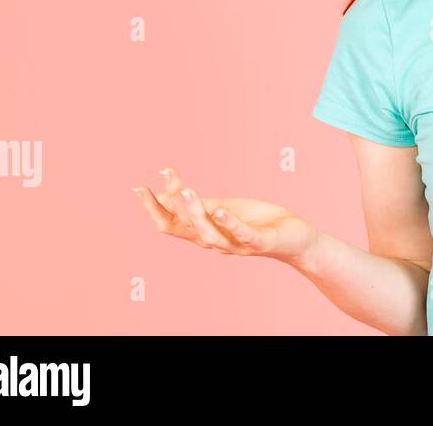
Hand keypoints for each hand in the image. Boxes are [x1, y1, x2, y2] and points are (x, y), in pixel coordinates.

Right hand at [133, 165, 317, 264]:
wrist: (293, 237)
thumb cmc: (255, 222)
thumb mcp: (223, 208)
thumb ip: (199, 204)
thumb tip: (170, 193)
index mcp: (204, 232)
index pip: (171, 223)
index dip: (154, 208)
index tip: (139, 187)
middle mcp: (214, 241)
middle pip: (183, 229)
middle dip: (166, 209)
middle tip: (151, 189)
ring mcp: (236, 244)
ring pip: (208, 233)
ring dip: (196, 212)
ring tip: (186, 190)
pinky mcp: (258, 242)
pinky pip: (241, 234)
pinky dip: (229, 224)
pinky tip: (220, 211)